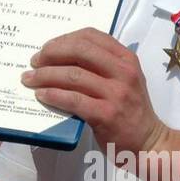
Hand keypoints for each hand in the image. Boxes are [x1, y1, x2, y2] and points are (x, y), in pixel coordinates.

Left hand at [20, 27, 170, 153]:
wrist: (150, 143)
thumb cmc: (131, 111)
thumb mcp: (125, 80)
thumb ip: (102, 66)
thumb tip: (60, 58)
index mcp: (126, 59)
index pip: (91, 36)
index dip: (64, 39)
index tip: (47, 47)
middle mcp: (123, 72)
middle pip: (79, 51)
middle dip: (51, 53)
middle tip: (34, 62)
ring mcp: (116, 93)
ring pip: (72, 75)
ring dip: (44, 75)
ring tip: (29, 79)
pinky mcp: (106, 115)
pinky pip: (73, 100)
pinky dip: (53, 95)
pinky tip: (41, 94)